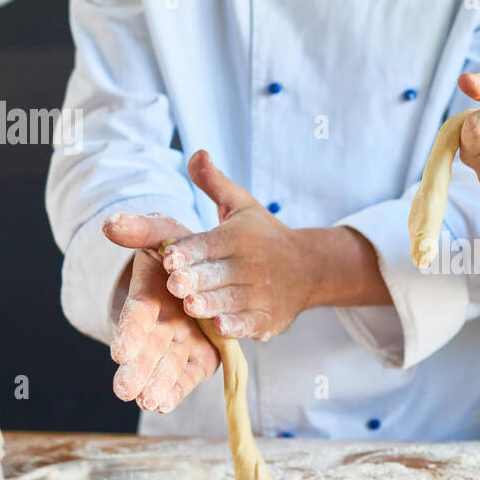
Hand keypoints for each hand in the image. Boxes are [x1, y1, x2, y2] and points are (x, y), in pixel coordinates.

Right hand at [102, 213, 219, 412]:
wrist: (208, 275)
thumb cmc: (178, 253)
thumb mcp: (162, 232)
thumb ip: (141, 228)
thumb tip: (110, 223)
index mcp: (150, 296)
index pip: (138, 315)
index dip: (129, 332)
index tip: (120, 351)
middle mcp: (162, 324)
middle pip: (147, 349)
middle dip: (137, 369)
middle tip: (126, 390)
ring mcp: (181, 343)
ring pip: (166, 366)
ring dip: (156, 384)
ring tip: (147, 402)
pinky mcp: (202, 357)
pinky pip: (189, 375)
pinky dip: (176, 390)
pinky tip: (164, 404)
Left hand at [156, 151, 318, 340]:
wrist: (309, 268)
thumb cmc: (263, 235)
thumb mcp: (241, 204)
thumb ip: (213, 182)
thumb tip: (196, 153)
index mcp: (240, 236)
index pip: (210, 243)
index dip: (189, 251)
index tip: (169, 257)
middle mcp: (252, 264)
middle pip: (218, 274)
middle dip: (196, 279)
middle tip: (176, 284)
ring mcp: (262, 293)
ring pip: (231, 299)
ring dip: (211, 303)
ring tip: (191, 305)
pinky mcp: (269, 318)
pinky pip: (250, 323)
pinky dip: (237, 325)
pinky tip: (221, 326)